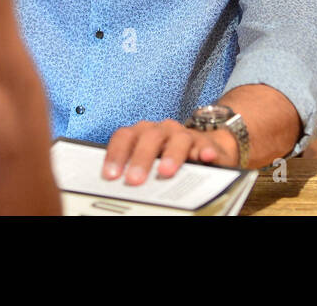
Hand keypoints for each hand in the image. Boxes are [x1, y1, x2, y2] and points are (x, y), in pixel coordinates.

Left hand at [102, 119, 239, 184]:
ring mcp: (184, 135)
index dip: (116, 154)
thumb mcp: (149, 161)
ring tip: (165, 172)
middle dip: (140, 159)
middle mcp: (162, 130)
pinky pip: (205, 145)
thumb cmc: (167, 156)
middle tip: (134, 180)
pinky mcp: (206, 143)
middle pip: (149, 137)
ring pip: (178, 139)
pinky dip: (204, 151)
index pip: (125, 137)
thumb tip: (117, 187)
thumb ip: (134, 169)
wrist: (201, 148)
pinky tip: (205, 158)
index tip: (111, 175)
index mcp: (142, 133)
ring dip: (171, 155)